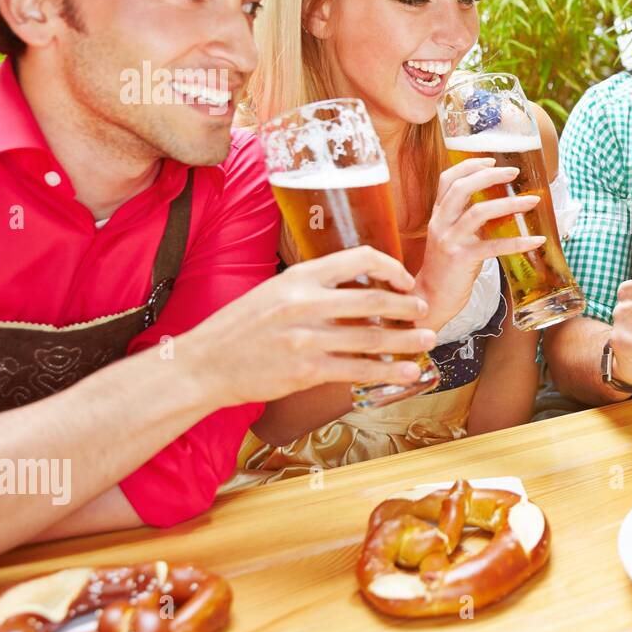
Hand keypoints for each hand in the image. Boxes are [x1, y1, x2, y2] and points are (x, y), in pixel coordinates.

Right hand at [184, 245, 436, 405]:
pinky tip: (407, 373)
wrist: (203, 364)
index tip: (405, 281)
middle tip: (425, 311)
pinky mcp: (306, 370)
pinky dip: (388, 371)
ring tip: (428, 341)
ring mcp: (307, 338)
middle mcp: (306, 302)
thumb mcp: (275, 290)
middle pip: (374, 300)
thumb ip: (314, 288)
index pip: (360, 258)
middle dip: (408, 307)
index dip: (391, 268)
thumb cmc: (240, 328)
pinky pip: (358, 370)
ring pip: (372, 338)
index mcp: (301, 276)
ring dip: (407, 340)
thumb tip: (356, 289)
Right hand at [414, 158, 545, 330]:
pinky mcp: (462, 260)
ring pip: (479, 212)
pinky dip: (518, 242)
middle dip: (490, 175)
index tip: (491, 160)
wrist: (430, 300)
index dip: (469, 166)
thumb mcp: (451, 238)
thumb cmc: (446, 270)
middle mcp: (440, 224)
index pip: (447, 180)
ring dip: (509, 204)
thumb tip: (500, 208)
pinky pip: (494, 246)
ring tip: (532, 201)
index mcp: (438, 216)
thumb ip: (467, 222)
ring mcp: (450, 241)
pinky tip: (536, 241)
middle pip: (462, 188)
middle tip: (514, 172)